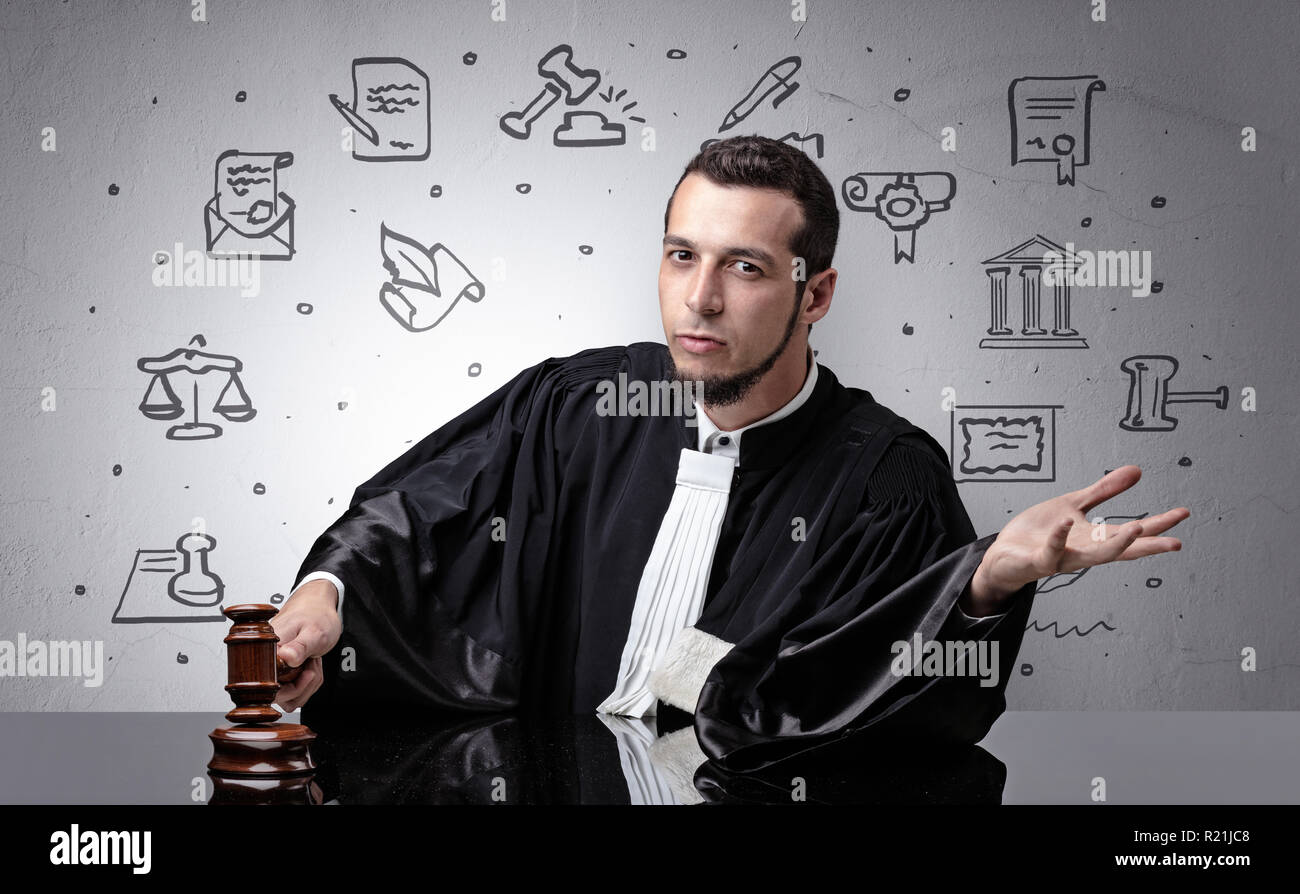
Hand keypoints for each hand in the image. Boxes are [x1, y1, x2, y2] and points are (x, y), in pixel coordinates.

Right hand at [270, 579, 341, 712]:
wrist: (317, 607)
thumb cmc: (315, 615)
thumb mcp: (314, 631)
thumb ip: (301, 646)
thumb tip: (286, 657)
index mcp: (267, 651)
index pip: (269, 687)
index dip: (293, 686)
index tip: (308, 671)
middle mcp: (265, 662)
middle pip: (279, 696)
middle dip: (303, 684)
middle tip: (312, 663)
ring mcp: (272, 669)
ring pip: (288, 696)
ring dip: (306, 684)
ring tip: (311, 662)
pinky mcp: (280, 672)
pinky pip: (292, 692)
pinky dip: (306, 684)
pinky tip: (309, 667)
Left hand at [969, 465, 1188, 613]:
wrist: (1004, 554)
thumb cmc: (1039, 533)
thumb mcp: (1074, 505)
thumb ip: (1104, 491)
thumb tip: (1137, 471)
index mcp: (1094, 538)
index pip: (1132, 532)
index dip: (1158, 524)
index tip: (1183, 513)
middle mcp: (1083, 552)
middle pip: (1121, 550)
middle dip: (1148, 545)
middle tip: (1175, 541)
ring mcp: (1063, 558)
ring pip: (1093, 557)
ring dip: (1115, 545)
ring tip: (1137, 529)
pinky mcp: (1039, 561)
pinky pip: (1051, 552)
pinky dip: (1059, 538)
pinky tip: (1066, 522)